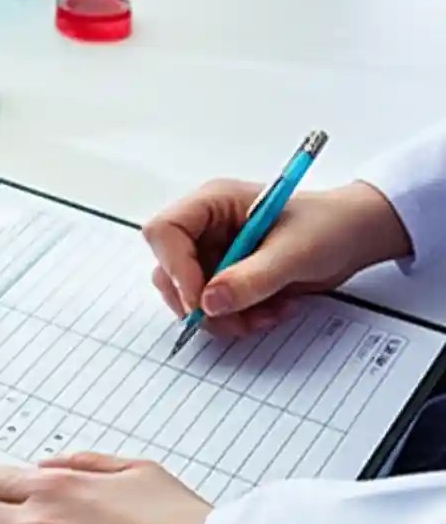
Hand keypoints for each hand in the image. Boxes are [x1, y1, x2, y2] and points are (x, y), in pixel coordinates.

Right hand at [142, 179, 409, 337]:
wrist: (357, 237)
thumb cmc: (330, 227)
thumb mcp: (295, 253)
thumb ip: (252, 278)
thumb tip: (209, 304)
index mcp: (213, 203)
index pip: (165, 231)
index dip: (175, 268)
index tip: (202, 302)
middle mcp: (205, 227)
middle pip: (168, 269)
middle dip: (200, 303)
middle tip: (234, 320)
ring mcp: (213, 252)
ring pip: (189, 295)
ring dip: (223, 316)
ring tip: (264, 315)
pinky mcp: (225, 276)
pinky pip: (212, 307)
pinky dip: (238, 318)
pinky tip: (270, 310)